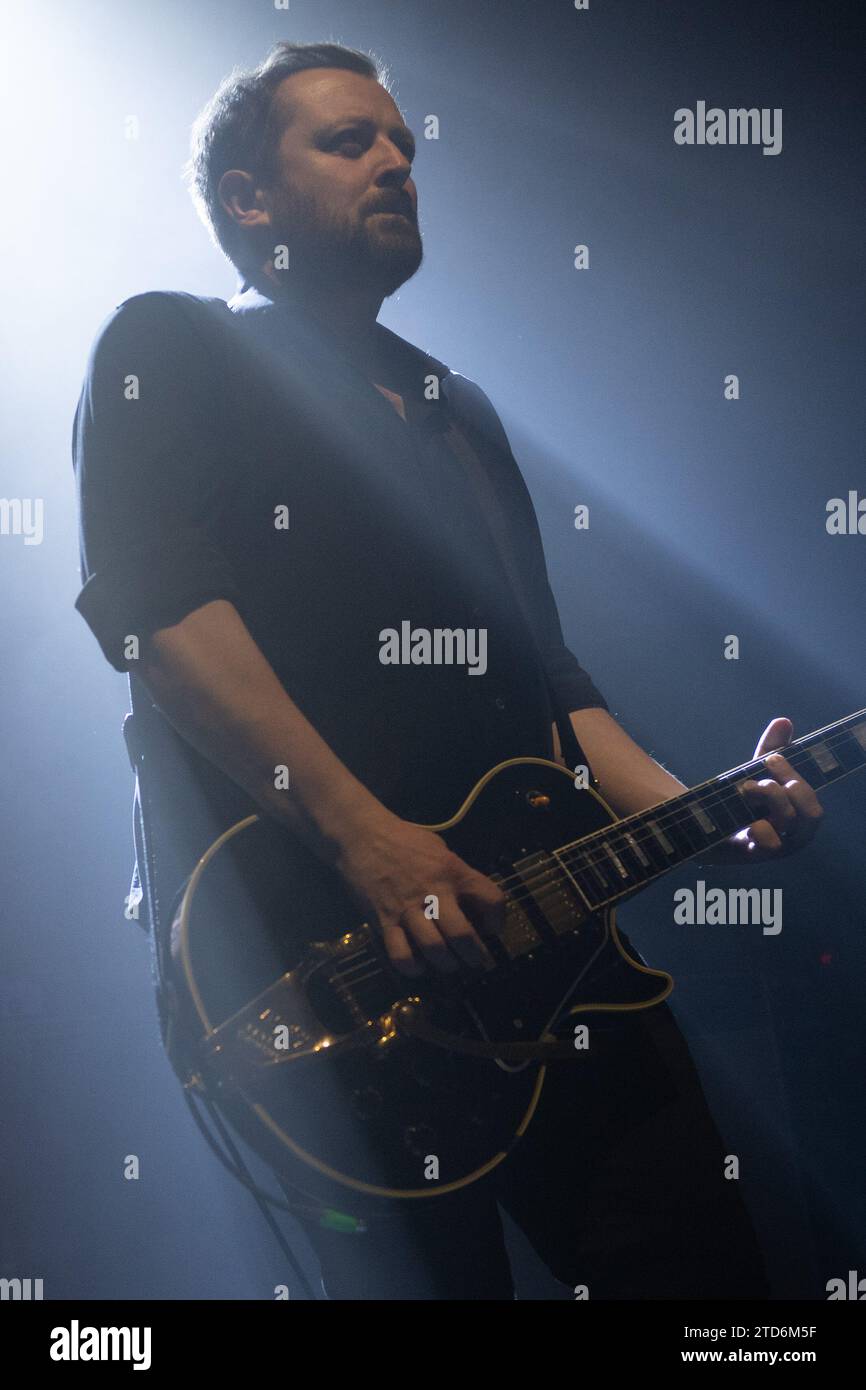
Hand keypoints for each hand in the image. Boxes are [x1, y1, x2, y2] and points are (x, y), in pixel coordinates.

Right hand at [335, 811, 502, 976]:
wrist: (361, 835)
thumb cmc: (404, 839)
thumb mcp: (440, 849)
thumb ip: (457, 874)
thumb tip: (473, 903)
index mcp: (454, 871)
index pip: (492, 899)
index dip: (498, 919)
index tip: (492, 929)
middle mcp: (435, 892)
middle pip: (463, 935)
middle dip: (474, 955)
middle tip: (476, 960)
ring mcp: (407, 908)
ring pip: (434, 949)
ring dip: (446, 964)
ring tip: (449, 964)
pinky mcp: (383, 920)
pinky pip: (400, 954)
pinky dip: (412, 967)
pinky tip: (417, 965)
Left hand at [704, 717, 823, 865]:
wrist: (705, 828)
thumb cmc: (739, 801)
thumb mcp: (755, 772)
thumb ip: (771, 748)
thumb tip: (784, 721)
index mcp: (797, 812)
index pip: (810, 795)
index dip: (793, 774)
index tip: (770, 759)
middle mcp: (794, 833)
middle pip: (812, 813)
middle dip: (787, 787)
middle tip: (758, 777)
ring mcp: (778, 846)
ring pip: (791, 823)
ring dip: (771, 798)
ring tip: (746, 789)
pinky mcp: (756, 855)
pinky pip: (770, 844)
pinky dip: (761, 828)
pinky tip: (746, 822)